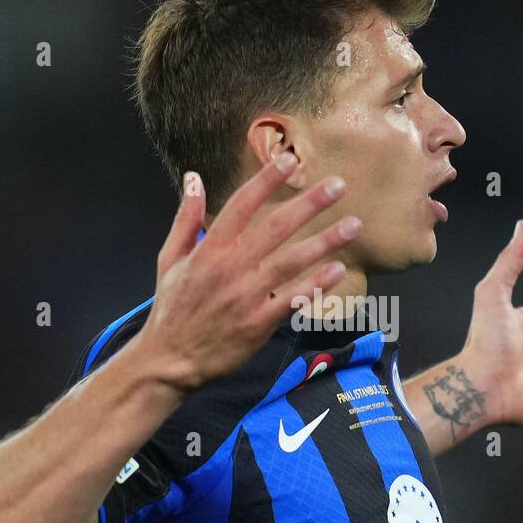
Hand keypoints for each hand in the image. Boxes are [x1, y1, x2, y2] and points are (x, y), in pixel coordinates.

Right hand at [137, 152, 361, 392]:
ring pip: (291, 262)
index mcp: (208, 250)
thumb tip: (193, 178)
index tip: (291, 160)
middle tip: (339, 185)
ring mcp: (245, 297)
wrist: (169, 361)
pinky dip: (315, 285)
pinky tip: (338, 270)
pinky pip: (292, 300)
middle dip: (309, 204)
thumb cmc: (171, 309)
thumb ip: (185, 218)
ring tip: (353, 225)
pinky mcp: (258, 324)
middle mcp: (229, 269)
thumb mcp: (169, 259)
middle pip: (275, 228)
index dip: (267, 181)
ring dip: (324, 242)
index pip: (242, 205)